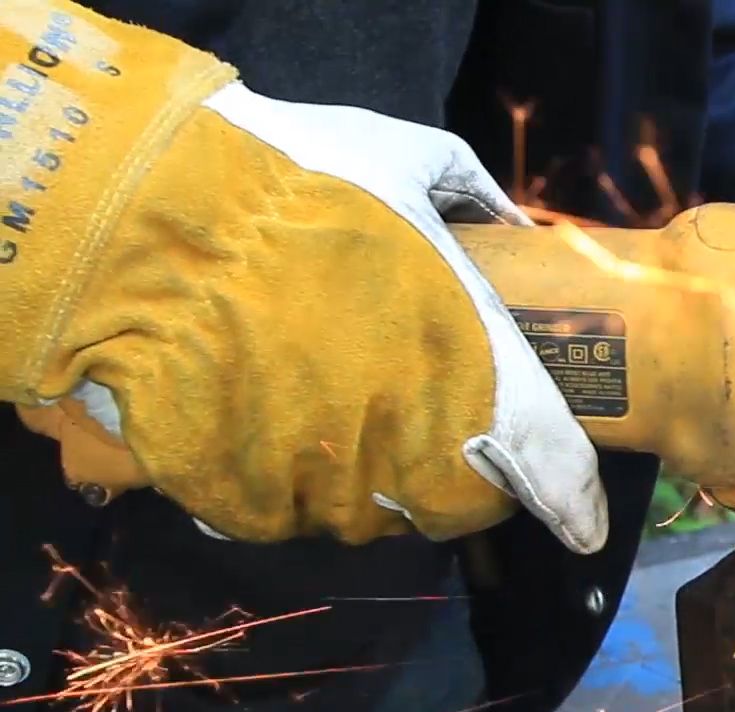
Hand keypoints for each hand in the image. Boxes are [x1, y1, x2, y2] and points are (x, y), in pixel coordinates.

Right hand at [2, 3, 606, 552]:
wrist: (145, 218)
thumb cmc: (288, 184)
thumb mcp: (399, 155)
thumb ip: (466, 189)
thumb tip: (505, 212)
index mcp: (477, 376)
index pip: (552, 467)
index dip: (570, 500)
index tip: (580, 524)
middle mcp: (415, 445)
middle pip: (458, 504)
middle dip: (454, 474)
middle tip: (419, 416)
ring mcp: (326, 482)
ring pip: (369, 512)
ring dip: (361, 472)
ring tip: (324, 397)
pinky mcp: (246, 499)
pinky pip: (279, 511)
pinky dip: (277, 478)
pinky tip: (259, 416)